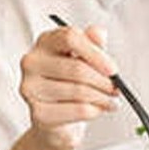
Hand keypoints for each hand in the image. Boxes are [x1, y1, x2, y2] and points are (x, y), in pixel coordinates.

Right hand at [19, 23, 118, 149]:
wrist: (57, 116)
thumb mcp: (86, 57)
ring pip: (79, 91)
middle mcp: (32, 62)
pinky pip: (77, 110)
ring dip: (102, 98)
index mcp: (46, 41)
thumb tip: (99, 33)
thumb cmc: (72, 80)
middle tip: (117, 89)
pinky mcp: (38, 113)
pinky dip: (94, 111)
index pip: (70, 38)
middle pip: (77, 68)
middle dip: (104, 81)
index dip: (95, 53)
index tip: (113, 69)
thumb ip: (92, 42)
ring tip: (111, 101)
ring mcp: (31, 87)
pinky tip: (98, 110)